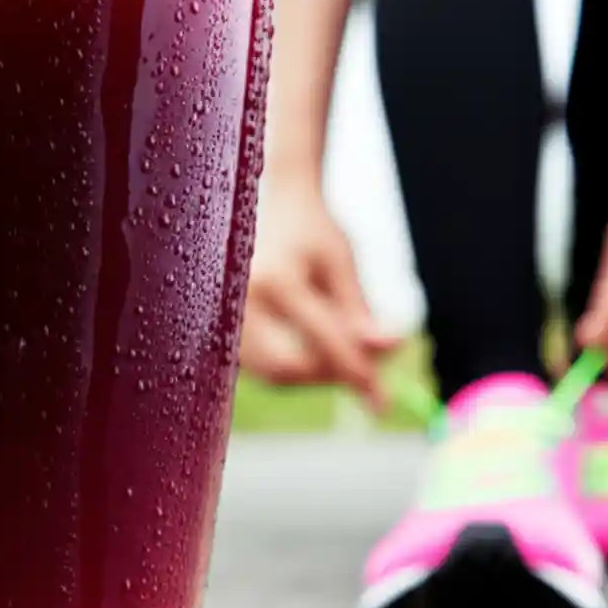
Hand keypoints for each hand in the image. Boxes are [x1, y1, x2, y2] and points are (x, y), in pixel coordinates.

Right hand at [240, 184, 400, 411]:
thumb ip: (358, 311)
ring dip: (310, 374)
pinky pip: (259, 367)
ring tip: (337, 347)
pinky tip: (308, 343)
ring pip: (271, 374)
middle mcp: (241, 301)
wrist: (268, 205)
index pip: (324, 340)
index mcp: (276, 279)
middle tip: (363, 371)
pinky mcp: (220, 329)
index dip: (357, 373)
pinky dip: (290, 366)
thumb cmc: (309, 230)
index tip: (382, 401)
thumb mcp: (340, 261)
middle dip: (328, 376)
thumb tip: (387, 351)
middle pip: (287, 368)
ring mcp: (224, 317)